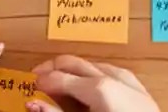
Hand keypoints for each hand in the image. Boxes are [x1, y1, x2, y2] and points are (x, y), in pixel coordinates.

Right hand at [27, 55, 159, 111]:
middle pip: (75, 63)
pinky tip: (90, 81)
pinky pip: (110, 71)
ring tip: (59, 80)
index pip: (60, 76)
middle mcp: (113, 77)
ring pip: (93, 64)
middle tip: (37, 76)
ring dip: (74, 69)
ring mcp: (128, 81)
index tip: (29, 85)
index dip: (41, 79)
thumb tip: (34, 104)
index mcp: (98, 87)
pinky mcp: (138, 89)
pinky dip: (93, 73)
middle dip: (53, 67)